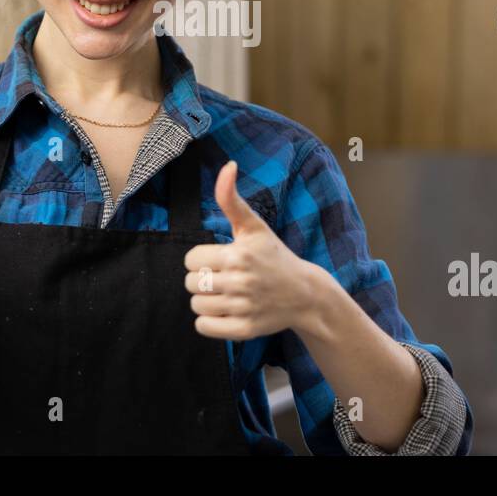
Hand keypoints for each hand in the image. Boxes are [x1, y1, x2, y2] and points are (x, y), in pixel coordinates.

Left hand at [183, 159, 321, 340]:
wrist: (305, 293)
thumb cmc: (274, 255)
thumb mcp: (254, 226)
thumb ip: (232, 198)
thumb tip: (228, 165)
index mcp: (238, 255)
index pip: (191, 260)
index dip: (202, 259)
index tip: (219, 259)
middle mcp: (240, 282)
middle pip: (191, 283)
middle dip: (202, 279)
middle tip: (223, 277)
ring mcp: (243, 308)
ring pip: (196, 306)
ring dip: (206, 300)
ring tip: (226, 294)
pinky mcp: (245, 330)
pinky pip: (205, 327)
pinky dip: (210, 321)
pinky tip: (226, 310)